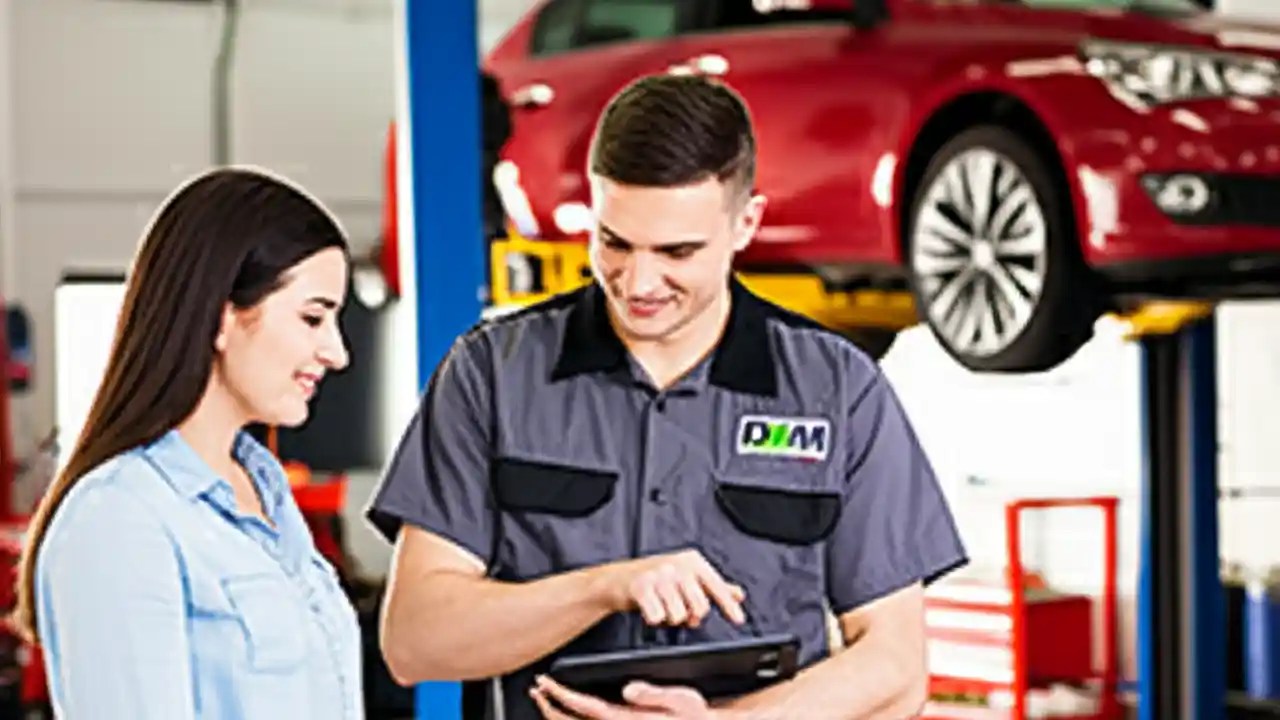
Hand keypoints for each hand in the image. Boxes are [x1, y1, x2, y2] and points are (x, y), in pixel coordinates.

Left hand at [531, 674, 721, 718]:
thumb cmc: (695, 716)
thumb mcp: (681, 700)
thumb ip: (653, 694)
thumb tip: (627, 689)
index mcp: (627, 719)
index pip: (585, 707)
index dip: (562, 695)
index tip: (546, 683)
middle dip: (550, 706)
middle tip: (537, 689)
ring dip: (558, 714)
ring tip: (545, 698)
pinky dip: (573, 719)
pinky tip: (568, 710)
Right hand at [601, 549, 746, 627]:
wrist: (618, 579)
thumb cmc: (656, 579)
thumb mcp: (687, 577)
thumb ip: (713, 586)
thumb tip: (738, 594)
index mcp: (692, 561)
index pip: (716, 586)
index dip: (728, 605)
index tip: (739, 620)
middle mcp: (677, 565)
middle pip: (700, 606)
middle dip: (691, 615)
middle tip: (679, 611)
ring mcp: (659, 575)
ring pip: (679, 615)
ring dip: (670, 618)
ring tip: (662, 608)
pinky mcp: (641, 587)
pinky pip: (657, 617)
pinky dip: (654, 619)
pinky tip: (649, 610)